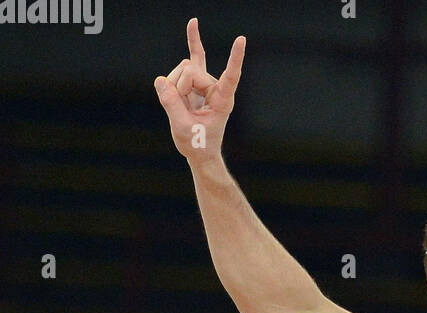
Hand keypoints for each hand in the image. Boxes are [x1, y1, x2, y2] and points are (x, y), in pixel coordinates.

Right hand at [154, 18, 244, 165]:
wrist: (199, 151)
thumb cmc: (197, 143)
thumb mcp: (182, 127)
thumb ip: (171, 103)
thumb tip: (161, 81)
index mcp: (222, 101)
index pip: (230, 76)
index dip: (234, 59)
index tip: (241, 39)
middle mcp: (215, 88)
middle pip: (190, 71)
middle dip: (179, 87)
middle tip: (182, 110)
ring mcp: (205, 83)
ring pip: (182, 69)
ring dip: (174, 86)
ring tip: (181, 106)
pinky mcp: (195, 81)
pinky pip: (192, 56)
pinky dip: (192, 39)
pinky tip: (194, 23)